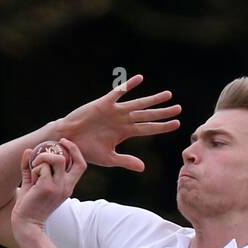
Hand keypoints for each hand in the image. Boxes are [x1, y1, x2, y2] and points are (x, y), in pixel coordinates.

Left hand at [11, 137, 86, 237]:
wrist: (27, 224)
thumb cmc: (29, 205)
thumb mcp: (32, 183)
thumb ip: (29, 167)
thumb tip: (28, 150)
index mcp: (68, 186)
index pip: (81, 164)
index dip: (75, 150)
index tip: (63, 142)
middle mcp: (66, 186)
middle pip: (73, 159)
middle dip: (60, 149)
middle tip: (44, 151)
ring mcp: (58, 187)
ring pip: (56, 159)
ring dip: (42, 158)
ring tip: (33, 169)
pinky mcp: (47, 187)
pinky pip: (41, 167)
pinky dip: (33, 169)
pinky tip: (30, 180)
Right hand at [59, 73, 181, 172]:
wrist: (68, 141)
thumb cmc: (87, 150)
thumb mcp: (109, 159)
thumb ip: (126, 161)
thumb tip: (144, 168)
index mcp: (125, 132)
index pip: (148, 128)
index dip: (162, 127)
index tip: (177, 124)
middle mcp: (123, 120)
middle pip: (147, 115)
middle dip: (163, 112)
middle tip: (179, 108)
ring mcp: (114, 111)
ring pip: (138, 104)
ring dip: (152, 100)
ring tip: (168, 95)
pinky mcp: (104, 103)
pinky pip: (118, 92)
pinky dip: (128, 86)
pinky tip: (139, 80)